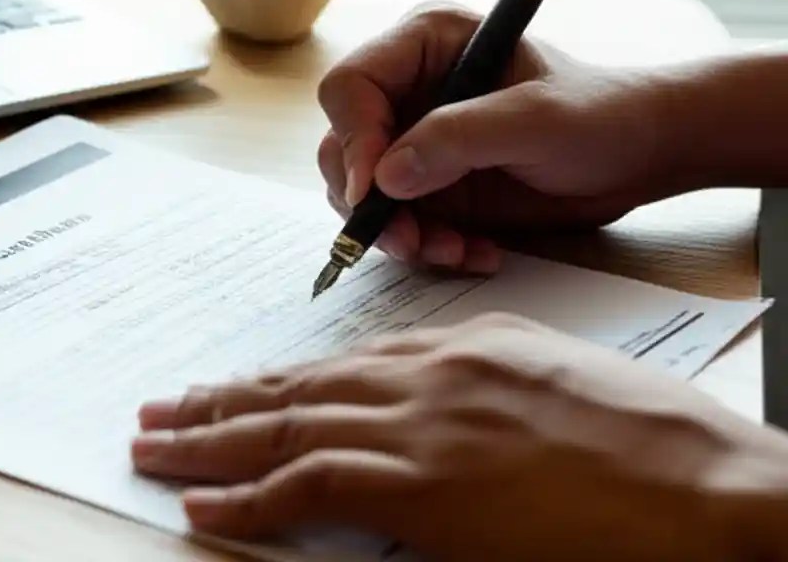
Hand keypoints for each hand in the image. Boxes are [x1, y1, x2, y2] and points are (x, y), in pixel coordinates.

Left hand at [132, 315, 787, 561]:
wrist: (704, 484)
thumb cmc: (648, 442)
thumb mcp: (555, 379)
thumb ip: (480, 379)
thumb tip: (427, 403)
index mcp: (457, 350)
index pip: (336, 364)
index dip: (270, 380)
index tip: (224, 390)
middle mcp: (424, 378)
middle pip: (294, 387)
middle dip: (217, 403)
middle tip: (158, 411)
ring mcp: (419, 427)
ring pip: (284, 427)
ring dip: (208, 444)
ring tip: (152, 448)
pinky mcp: (422, 486)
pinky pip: (309, 486)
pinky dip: (249, 499)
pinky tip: (204, 505)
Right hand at [317, 4, 682, 273]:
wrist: (635, 156)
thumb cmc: (598, 116)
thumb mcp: (536, 120)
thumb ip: (458, 138)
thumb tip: (385, 177)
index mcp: (425, 42)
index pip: (350, 87)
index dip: (354, 140)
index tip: (374, 193)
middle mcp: (405, 88)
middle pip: (343, 146)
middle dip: (371, 202)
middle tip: (409, 240)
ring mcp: (411, 138)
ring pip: (361, 193)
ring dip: (400, 233)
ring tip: (454, 250)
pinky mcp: (424, 183)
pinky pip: (395, 222)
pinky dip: (425, 246)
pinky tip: (473, 251)